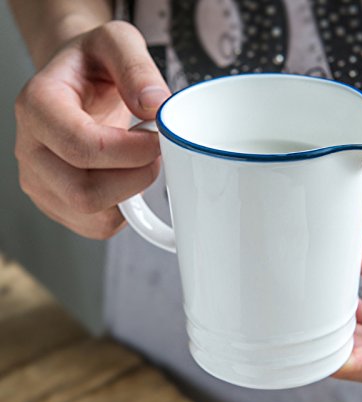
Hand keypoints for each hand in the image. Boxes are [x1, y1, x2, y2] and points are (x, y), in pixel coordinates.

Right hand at [14, 21, 169, 238]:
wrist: (76, 86)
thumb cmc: (93, 66)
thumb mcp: (116, 43)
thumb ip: (136, 66)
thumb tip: (155, 106)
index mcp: (39, 106)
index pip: (82, 147)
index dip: (132, 152)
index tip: (158, 139)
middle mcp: (31, 150)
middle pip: (85, 192)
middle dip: (135, 179)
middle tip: (155, 155)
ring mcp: (40, 182)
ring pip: (92, 216)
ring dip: (131, 196)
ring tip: (140, 163)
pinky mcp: (57, 203)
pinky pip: (97, 226)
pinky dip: (124, 211)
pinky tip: (128, 180)